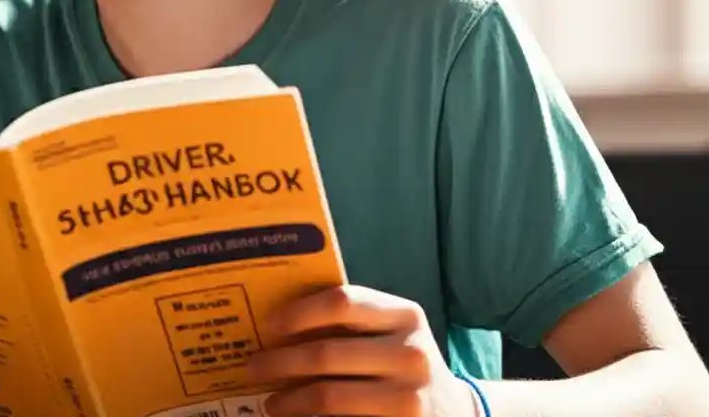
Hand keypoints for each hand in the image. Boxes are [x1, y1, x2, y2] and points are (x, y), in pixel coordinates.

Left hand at [247, 285, 476, 416]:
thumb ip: (351, 323)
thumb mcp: (392, 334)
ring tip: (270, 403)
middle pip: (325, 354)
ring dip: (289, 401)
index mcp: (405, 316)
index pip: (342, 302)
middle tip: (252, 367)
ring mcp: (410, 398)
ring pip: (328, 397)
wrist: (455, 412)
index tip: (268, 326)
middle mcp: (411, 354)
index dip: (297, 313)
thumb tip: (277, 324)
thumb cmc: (404, 364)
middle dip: (279, 362)